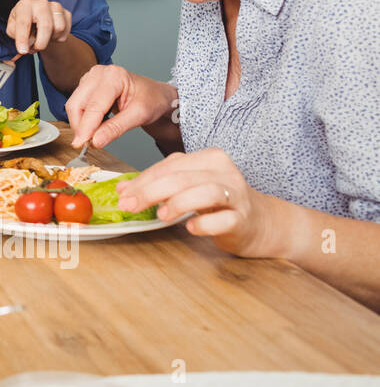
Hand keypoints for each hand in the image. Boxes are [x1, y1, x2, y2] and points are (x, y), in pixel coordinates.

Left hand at [6, 0, 71, 53]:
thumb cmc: (23, 23)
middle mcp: (41, 3)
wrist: (37, 19)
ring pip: (59, 29)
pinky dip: (58, 38)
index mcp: (25, 5)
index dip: (23, 38)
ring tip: (41, 38)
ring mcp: (56, 7)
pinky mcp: (66, 13)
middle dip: (40, 43)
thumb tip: (26, 44)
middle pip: (46, 26)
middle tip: (34, 49)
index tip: (23, 51)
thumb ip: (16, 35)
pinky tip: (50, 34)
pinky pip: (66, 32)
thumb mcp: (13, 29)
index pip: (24, 23)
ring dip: (49, 39)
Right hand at [66, 64, 175, 148]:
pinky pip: (77, 105)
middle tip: (87, 144)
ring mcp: (90, 78)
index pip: (93, 106)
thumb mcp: (139, 115)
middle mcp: (98, 74)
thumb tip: (96, 141)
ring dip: (80, 124)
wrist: (155, 95)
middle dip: (80, 126)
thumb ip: (116, 128)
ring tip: (94, 135)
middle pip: (77, 104)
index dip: (86, 127)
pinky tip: (95, 126)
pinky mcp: (87, 85)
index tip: (81, 144)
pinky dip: (83, 119)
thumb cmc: (152, 100)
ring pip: (74, 105)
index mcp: (114, 76)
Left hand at [118, 148, 281, 257]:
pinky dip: (204, 224)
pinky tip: (190, 228)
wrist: (264, 223)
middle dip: (151, 191)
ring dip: (178, 203)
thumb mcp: (189, 188)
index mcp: (209, 159)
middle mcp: (225, 172)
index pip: (170, 165)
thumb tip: (122, 189)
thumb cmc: (221, 203)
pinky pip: (224, 220)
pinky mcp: (244, 219)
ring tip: (160, 215)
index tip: (122, 195)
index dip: (142, 180)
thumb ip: (159, 185)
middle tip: (130, 206)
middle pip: (182, 177)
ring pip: (205, 192)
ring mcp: (237, 195)